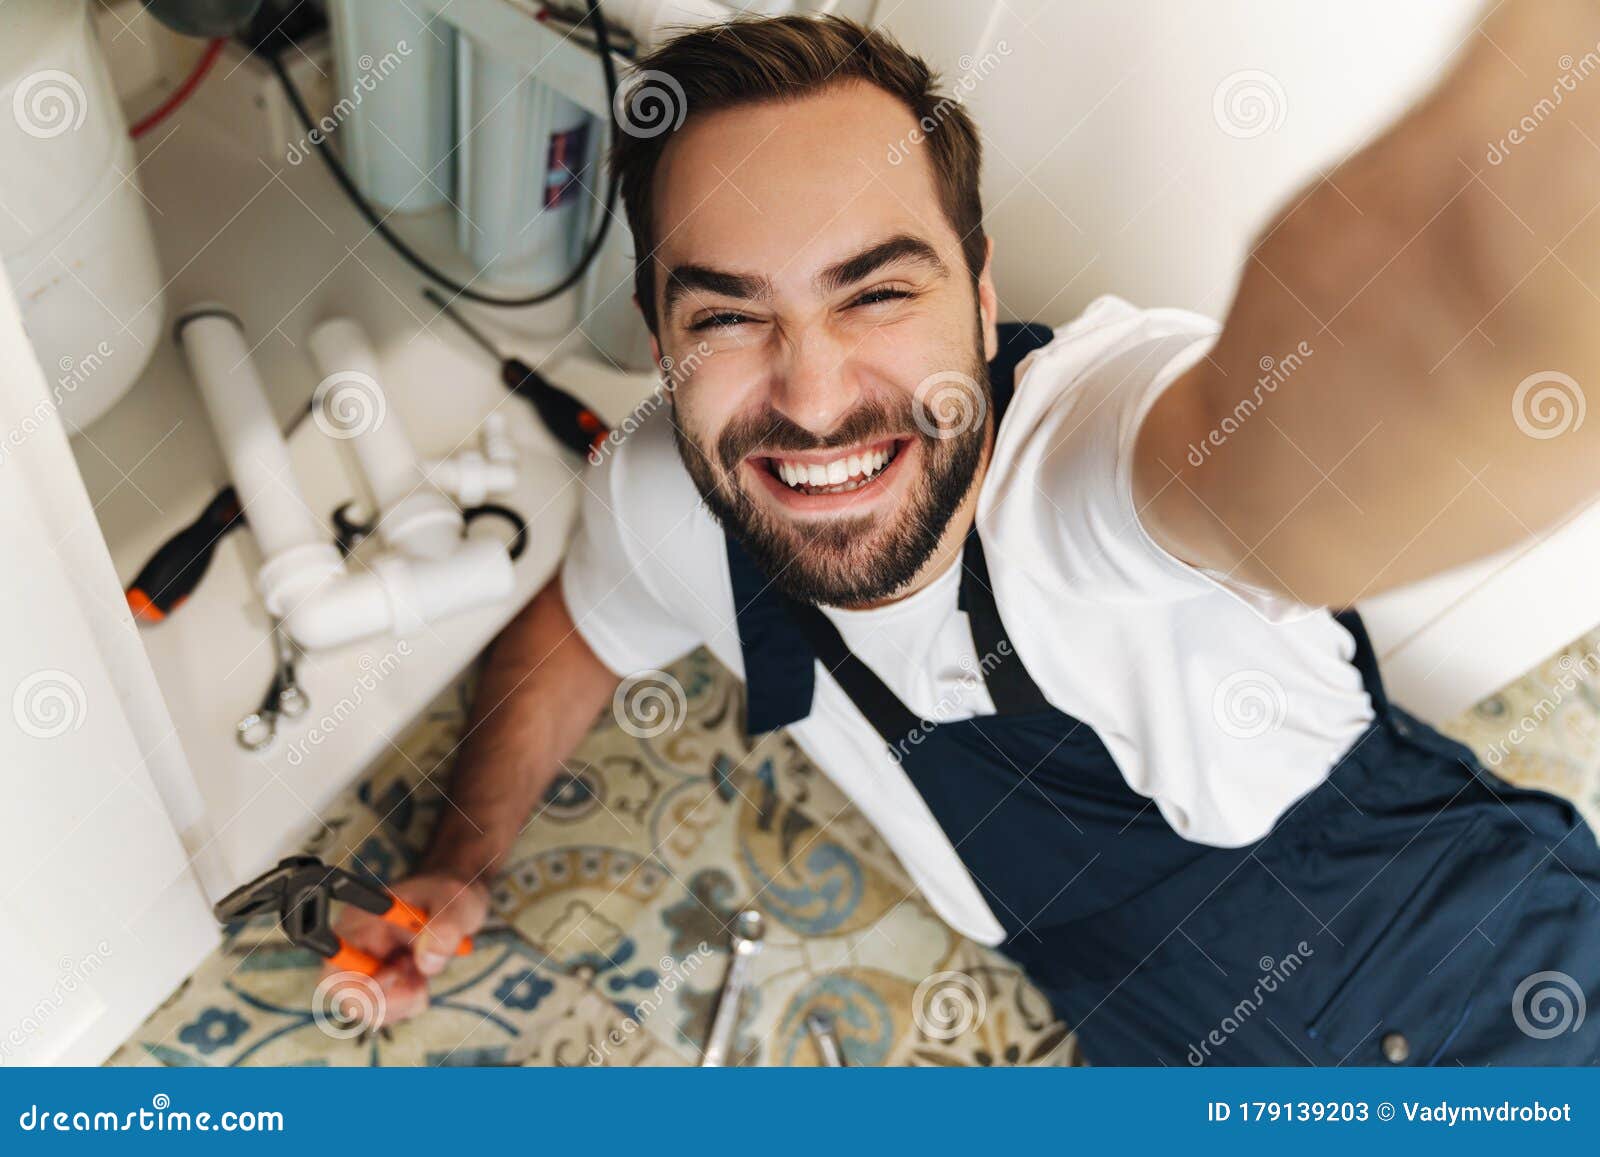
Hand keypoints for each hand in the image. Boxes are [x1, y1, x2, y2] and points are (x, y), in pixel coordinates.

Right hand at [320, 873, 490, 1026]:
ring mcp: (361, 965)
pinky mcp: (374, 980)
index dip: (362, 986)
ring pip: (367, 1009)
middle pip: (348, 997)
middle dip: (390, 1001)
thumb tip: (428, 962)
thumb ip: (445, 928)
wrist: (453, 903)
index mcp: (362, 920)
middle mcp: (352, 945)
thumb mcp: (456, 904)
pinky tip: (420, 980)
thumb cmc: (449, 897)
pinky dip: (405, 1003)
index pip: (335, 967)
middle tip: (420, 984)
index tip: (398, 975)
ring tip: (424, 973)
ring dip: (402, 1001)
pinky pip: (382, 1009)